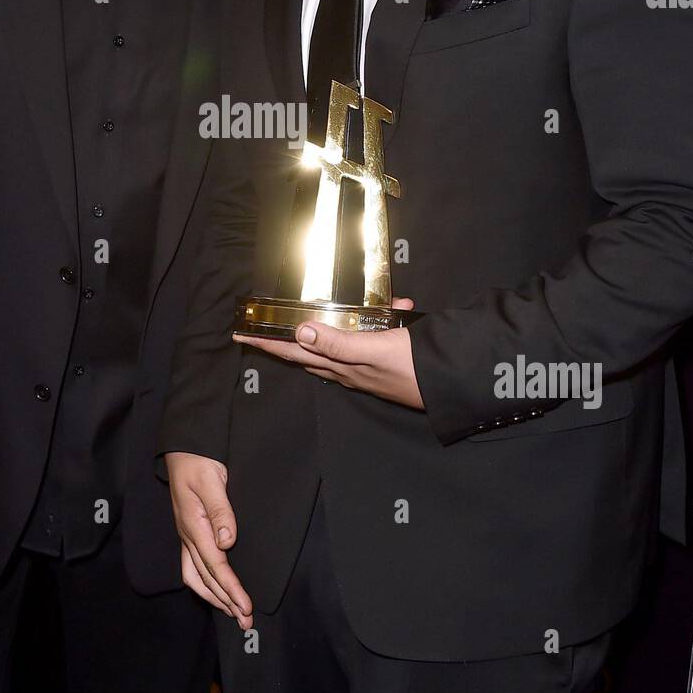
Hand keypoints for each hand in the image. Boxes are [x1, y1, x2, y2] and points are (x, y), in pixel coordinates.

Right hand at [165, 451, 253, 629]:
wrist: (184, 450)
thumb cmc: (199, 461)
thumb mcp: (212, 480)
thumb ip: (221, 510)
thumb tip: (227, 542)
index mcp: (193, 526)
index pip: (215, 566)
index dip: (231, 589)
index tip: (246, 607)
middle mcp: (188, 535)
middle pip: (206, 578)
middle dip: (225, 602)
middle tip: (245, 622)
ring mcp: (187, 535)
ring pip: (196, 577)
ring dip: (214, 597)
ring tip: (232, 613)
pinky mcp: (190, 532)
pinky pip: (194, 566)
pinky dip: (206, 584)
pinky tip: (216, 590)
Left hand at [234, 297, 423, 408]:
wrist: (451, 385)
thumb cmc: (411, 368)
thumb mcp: (372, 350)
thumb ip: (337, 342)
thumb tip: (300, 331)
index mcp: (340, 366)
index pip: (294, 351)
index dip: (267, 343)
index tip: (240, 335)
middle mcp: (348, 368)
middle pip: (309, 350)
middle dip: (287, 337)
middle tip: (265, 327)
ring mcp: (367, 367)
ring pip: (339, 342)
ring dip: (333, 326)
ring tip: (327, 310)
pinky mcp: (386, 361)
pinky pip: (372, 337)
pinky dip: (378, 320)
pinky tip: (395, 308)